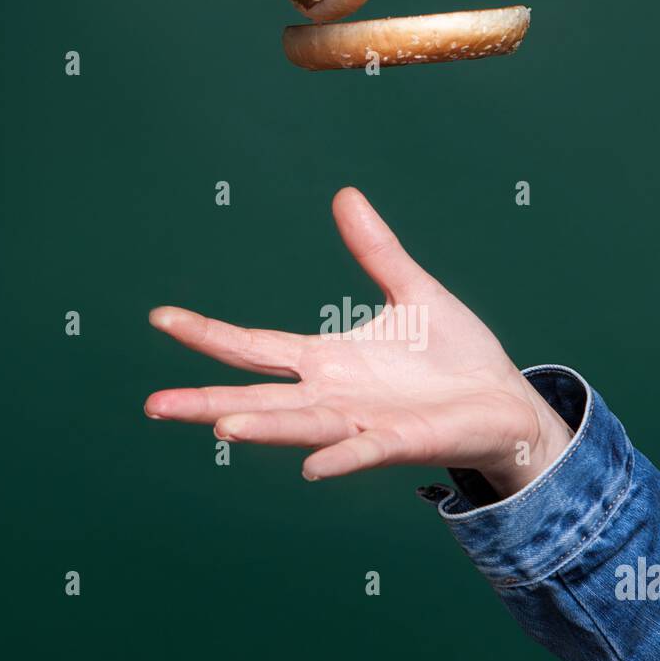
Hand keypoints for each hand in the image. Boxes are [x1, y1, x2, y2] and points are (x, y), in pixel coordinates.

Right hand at [145, 188, 572, 495]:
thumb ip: (376, 251)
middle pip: (258, 396)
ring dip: (264, 428)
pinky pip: (366, 449)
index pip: (255, 347)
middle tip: (153, 405)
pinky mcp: (402, 442)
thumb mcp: (413, 291)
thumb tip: (345, 194)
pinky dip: (341, 455)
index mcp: (327, 360)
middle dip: (206, 401)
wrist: (506, 402)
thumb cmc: (457, 356)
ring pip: (302, 426)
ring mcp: (364, 422)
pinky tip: (311, 466)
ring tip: (222, 427)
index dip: (208, 333)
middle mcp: (333, 396)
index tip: (160, 317)